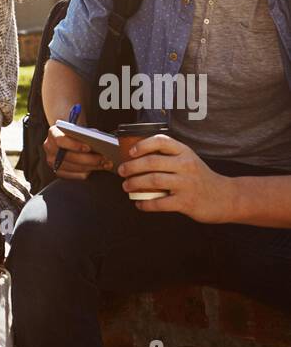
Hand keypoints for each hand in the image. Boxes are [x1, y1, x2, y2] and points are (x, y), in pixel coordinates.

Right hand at [44, 123, 112, 178]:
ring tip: (105, 164)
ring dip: (91, 167)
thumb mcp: (78, 128)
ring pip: (73, 168)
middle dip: (89, 159)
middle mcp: (49, 147)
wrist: (67, 137)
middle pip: (69, 157)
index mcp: (53, 133)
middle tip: (104, 158)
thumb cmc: (75, 132)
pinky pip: (74, 175)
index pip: (60, 140)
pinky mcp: (58, 171)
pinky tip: (97, 168)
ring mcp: (52, 161)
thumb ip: (84, 133)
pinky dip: (87, 172)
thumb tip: (98, 141)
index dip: (74, 145)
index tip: (89, 147)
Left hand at [118, 135, 236, 221]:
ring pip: (153, 180)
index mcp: (184, 152)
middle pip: (152, 162)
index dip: (142, 145)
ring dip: (135, 183)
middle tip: (121, 171)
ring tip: (126, 186)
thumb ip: (170, 156)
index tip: (130, 152)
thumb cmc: (201, 178)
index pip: (160, 141)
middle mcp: (185, 165)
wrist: (225, 197)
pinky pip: (160, 203)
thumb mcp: (189, 160)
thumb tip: (139, 158)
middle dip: (132, 167)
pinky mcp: (186, 202)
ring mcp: (186, 184)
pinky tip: (140, 205)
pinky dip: (146, 204)